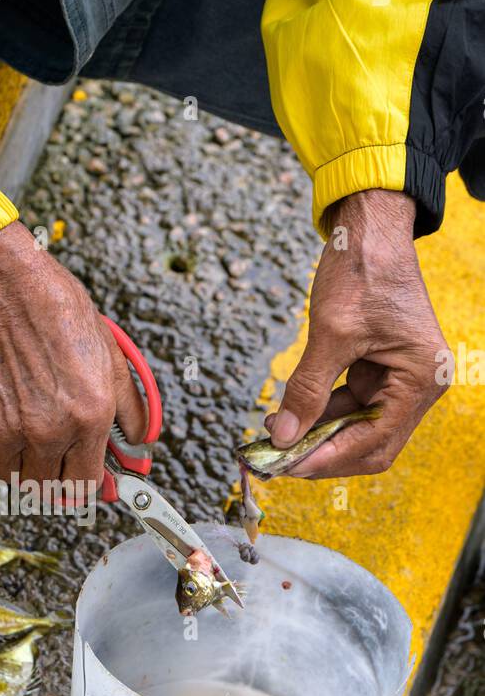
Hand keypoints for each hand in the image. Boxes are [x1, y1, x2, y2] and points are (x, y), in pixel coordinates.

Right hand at [0, 220, 146, 491]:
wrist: (1, 290)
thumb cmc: (57, 313)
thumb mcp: (111, 357)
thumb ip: (130, 409)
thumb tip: (139, 443)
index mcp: (89, 418)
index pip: (86, 486)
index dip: (84, 485)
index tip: (80, 480)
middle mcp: (49, 432)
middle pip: (49, 491)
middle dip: (54, 477)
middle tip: (53, 455)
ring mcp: (8, 432)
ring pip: (15, 480)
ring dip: (23, 465)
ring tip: (26, 429)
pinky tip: (4, 404)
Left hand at [266, 190, 449, 477]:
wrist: (370, 229)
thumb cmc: (362, 270)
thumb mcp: (330, 333)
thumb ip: (307, 389)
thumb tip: (283, 436)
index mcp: (421, 377)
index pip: (374, 441)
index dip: (328, 458)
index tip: (286, 465)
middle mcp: (420, 385)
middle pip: (370, 444)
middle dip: (323, 452)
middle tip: (277, 458)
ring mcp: (401, 379)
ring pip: (356, 428)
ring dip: (317, 433)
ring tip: (274, 431)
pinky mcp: (381, 371)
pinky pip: (350, 406)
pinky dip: (320, 412)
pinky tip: (288, 413)